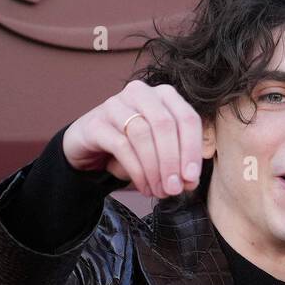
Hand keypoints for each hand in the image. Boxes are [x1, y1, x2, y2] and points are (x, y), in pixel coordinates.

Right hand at [62, 81, 203, 199]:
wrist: (91, 149)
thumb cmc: (133, 149)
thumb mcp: (161, 154)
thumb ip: (179, 164)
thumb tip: (190, 180)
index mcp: (163, 96)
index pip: (187, 118)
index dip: (192, 150)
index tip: (192, 178)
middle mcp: (140, 93)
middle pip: (164, 124)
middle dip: (172, 161)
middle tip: (175, 189)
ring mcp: (115, 105)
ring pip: (142, 134)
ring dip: (154, 169)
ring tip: (160, 191)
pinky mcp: (96, 123)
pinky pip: (121, 146)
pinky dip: (137, 171)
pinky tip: (144, 187)